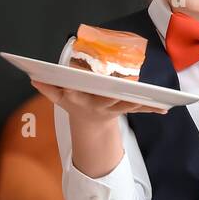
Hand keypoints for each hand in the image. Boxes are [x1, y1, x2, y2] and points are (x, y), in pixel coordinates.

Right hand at [29, 79, 168, 126]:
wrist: (88, 122)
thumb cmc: (74, 103)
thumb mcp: (59, 98)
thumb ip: (48, 88)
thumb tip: (33, 77)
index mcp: (80, 101)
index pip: (76, 96)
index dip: (74, 93)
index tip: (72, 88)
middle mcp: (97, 106)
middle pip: (109, 102)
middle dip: (121, 99)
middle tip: (132, 94)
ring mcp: (112, 109)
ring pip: (128, 106)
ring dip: (142, 105)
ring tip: (157, 102)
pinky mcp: (123, 109)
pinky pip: (139, 108)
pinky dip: (151, 108)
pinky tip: (165, 108)